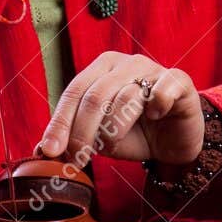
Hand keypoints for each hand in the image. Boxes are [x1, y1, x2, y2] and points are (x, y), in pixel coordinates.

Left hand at [36, 51, 204, 165]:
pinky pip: (161, 91)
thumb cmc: (135, 135)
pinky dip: (156, 107)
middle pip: (95, 96)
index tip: (50, 151)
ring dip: (116, 129)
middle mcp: (125, 63)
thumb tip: (41, 150)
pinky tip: (155, 117)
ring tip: (117, 142)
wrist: (176, 142)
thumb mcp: (100, 139)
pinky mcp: (179, 80)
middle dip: (82, 132)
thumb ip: (74, 138)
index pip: (74, 92)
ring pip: (125, 97)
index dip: (60, 123)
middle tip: (79, 158)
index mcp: (101, 69)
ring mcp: (153, 69)